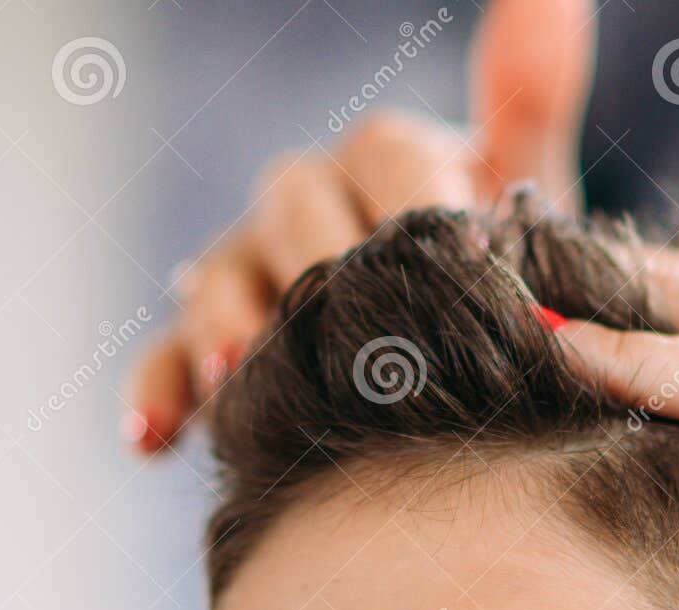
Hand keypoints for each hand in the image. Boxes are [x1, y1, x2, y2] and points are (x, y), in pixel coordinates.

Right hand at [123, 0, 594, 452]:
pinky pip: (167, 362)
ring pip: (218, 285)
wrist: (458, 359)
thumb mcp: (518, 191)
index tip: (463, 257)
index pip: (386, 153)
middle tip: (367, 338)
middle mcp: (305, 205)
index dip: (420, 203)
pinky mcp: (209, 349)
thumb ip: (526, 101)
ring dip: (229, 329)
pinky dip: (159, 396)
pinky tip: (152, 440)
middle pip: (294, 211)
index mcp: (381, 163)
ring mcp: (247, 276)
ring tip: (241, 377)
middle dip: (322, 271)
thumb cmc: (492, 275)